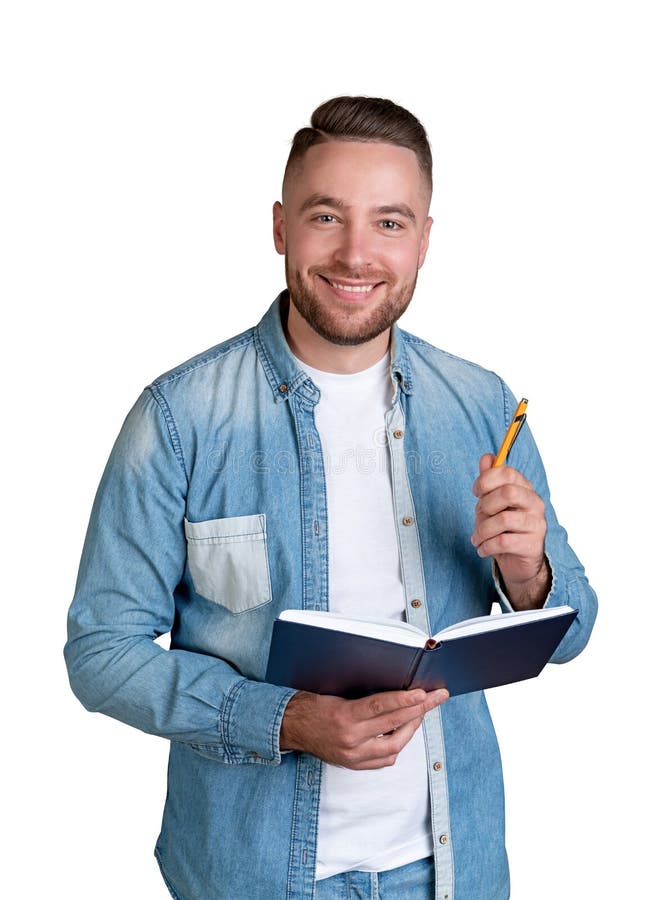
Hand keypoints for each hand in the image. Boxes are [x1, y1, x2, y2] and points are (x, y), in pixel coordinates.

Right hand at [280, 687, 447, 769]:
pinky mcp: (354, 765)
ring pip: (395, 746)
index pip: (381, 707)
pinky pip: (385, 758)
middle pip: (394, 725)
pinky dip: (397, 744)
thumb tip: (396, 689)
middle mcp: (350, 740)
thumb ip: (364, 695)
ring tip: (422, 712)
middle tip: (437, 697)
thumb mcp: (335, 693)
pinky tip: (402, 730)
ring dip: (412, 728)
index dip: (406, 700)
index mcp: (344, 717)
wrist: (290, 727)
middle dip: (420, 710)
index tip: (425, 693)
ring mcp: (353, 756)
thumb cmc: (311, 704)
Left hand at [471, 453, 550, 608]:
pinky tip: (483, 549)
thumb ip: (489, 481)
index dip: (486, 480)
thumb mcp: (492, 503)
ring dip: (482, 530)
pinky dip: (487, 546)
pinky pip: (503, 542)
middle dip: (486, 504)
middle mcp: (534, 504)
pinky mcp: (532, 545)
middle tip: (479, 515)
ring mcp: (536, 525)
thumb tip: (487, 457)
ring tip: (477, 538)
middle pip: (508, 493)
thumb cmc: (503, 528)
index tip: (476, 491)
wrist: (517, 561)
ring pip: (503, 520)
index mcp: (525, 488)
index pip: (508, 472)